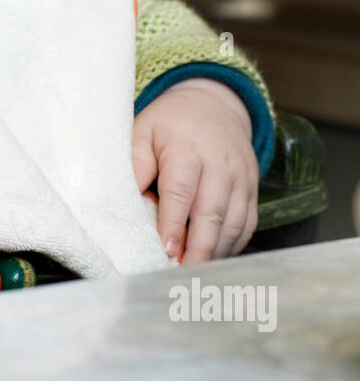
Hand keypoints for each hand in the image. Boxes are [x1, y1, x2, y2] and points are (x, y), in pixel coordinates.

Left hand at [132, 78, 258, 264]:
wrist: (215, 105)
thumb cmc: (171, 123)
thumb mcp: (143, 130)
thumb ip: (135, 164)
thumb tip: (128, 198)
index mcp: (187, 149)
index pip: (181, 192)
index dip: (174, 225)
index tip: (166, 250)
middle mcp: (219, 165)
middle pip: (211, 214)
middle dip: (197, 249)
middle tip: (179, 275)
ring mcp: (241, 178)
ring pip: (233, 224)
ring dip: (214, 252)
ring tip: (193, 274)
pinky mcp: (252, 190)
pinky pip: (247, 225)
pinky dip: (231, 246)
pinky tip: (213, 259)